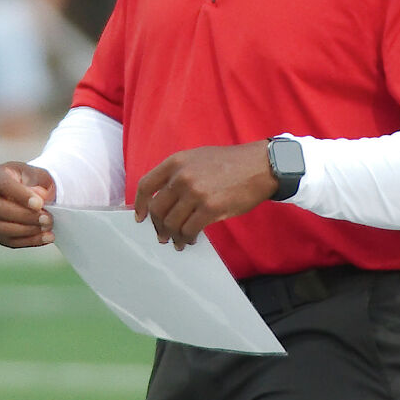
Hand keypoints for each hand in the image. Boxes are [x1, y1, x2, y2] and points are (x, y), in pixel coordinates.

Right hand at [0, 161, 57, 248]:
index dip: (21, 195)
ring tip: (47, 228)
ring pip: (0, 228)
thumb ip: (41, 182)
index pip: (3, 185)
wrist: (24, 192)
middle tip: (47, 219)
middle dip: (25, 216)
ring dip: (27, 231)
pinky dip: (27, 241)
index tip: (39, 204)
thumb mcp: (37, 174)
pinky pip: (6, 240)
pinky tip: (44, 237)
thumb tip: (41, 197)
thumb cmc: (29, 181)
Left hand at [133, 141, 277, 249]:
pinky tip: (191, 240)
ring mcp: (195, 192)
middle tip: (163, 235)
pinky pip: (189, 230)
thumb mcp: (198, 158)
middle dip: (158, 226)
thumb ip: (179, 174)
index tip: (140, 218)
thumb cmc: (231, 163)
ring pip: (172, 223)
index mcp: (176, 162)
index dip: (139, 205)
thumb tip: (166, 199)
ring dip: (173, 236)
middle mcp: (182, 176)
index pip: (146, 185)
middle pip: (157, 209)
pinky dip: (187, 238)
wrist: (261, 166)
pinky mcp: (210, 208)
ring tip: (179, 241)